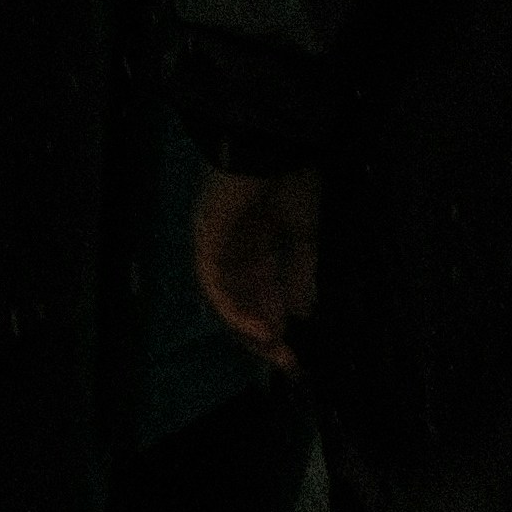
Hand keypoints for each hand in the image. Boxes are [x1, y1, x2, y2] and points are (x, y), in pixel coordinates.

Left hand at [193, 168, 320, 366]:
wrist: (274, 146)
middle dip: (264, 339)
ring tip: (277, 352)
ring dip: (248, 331)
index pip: (260, 297)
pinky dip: (234, 311)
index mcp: (256, 245)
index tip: (300, 359)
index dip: (278, 328)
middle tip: (290, 366)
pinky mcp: (206, 239)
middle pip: (240, 304)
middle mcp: (232, 249)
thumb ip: (300, 274)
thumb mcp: (304, 234)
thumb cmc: (292, 180)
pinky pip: (213, 284)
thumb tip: (301, 315)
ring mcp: (217, 244)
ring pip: (225, 300)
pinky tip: (260, 330)